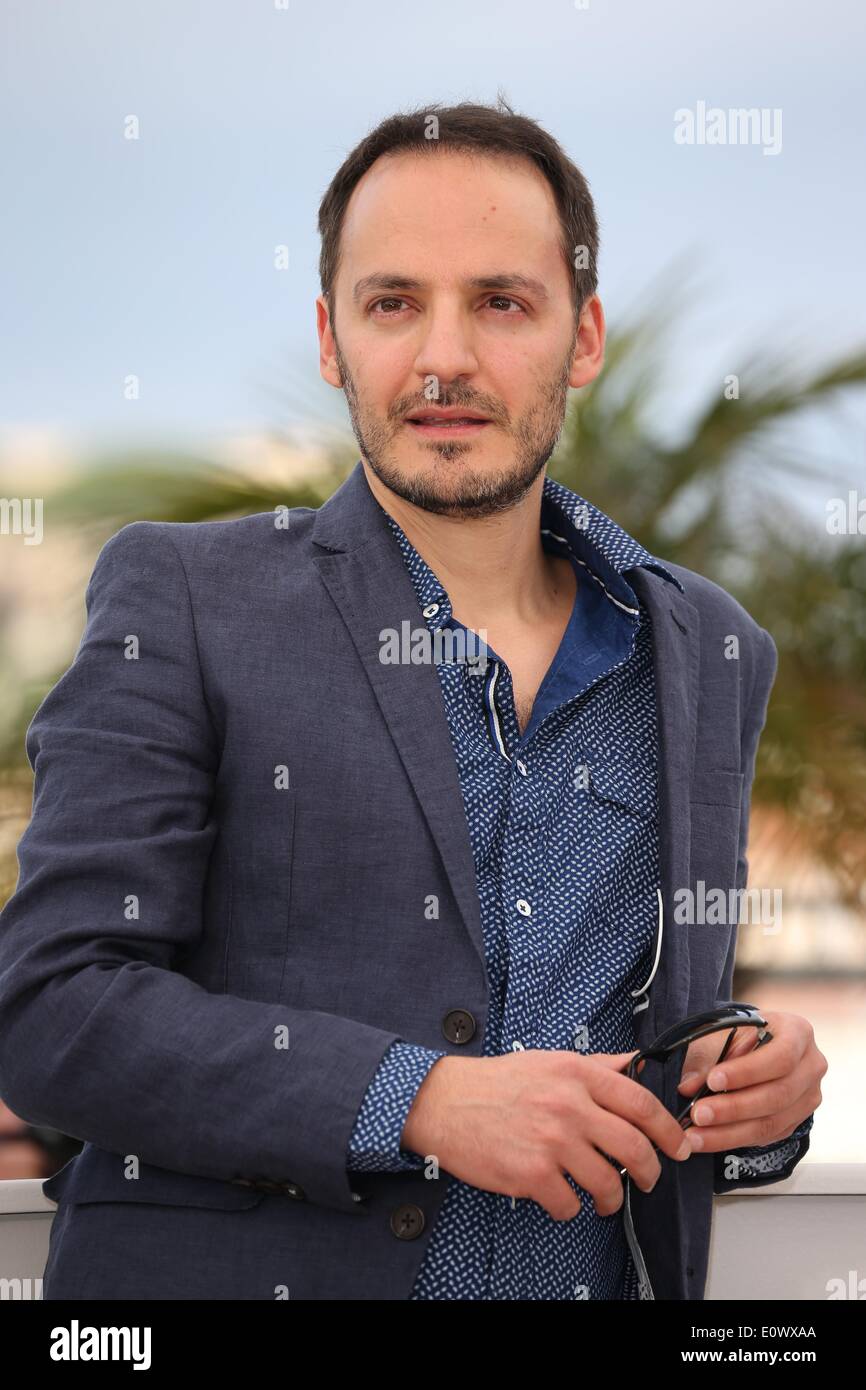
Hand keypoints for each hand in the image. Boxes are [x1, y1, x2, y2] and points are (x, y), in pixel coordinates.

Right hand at [400, 1048, 692, 1221]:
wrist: (445, 1103)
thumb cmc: (497, 1083)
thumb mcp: (551, 1061)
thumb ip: (597, 1065)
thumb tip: (635, 1064)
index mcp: (577, 1075)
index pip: (641, 1103)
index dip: (667, 1129)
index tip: (678, 1145)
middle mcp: (569, 1106)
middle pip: (634, 1147)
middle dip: (650, 1172)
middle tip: (648, 1179)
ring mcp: (551, 1141)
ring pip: (608, 1183)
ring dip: (611, 1198)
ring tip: (603, 1198)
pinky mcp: (531, 1174)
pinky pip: (569, 1204)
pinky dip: (570, 1208)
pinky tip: (560, 1198)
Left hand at [676, 1010, 826, 1152]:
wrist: (751, 1048)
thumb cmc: (737, 1035)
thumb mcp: (723, 1034)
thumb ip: (708, 1059)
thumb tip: (688, 1088)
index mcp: (797, 1032)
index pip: (781, 1056)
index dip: (747, 1072)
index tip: (713, 1080)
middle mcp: (811, 1066)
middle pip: (778, 1095)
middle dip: (733, 1108)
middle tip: (699, 1114)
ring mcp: (807, 1097)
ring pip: (771, 1122)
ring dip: (729, 1132)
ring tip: (696, 1135)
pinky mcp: (796, 1121)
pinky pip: (766, 1137)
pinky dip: (733, 1139)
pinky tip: (708, 1139)